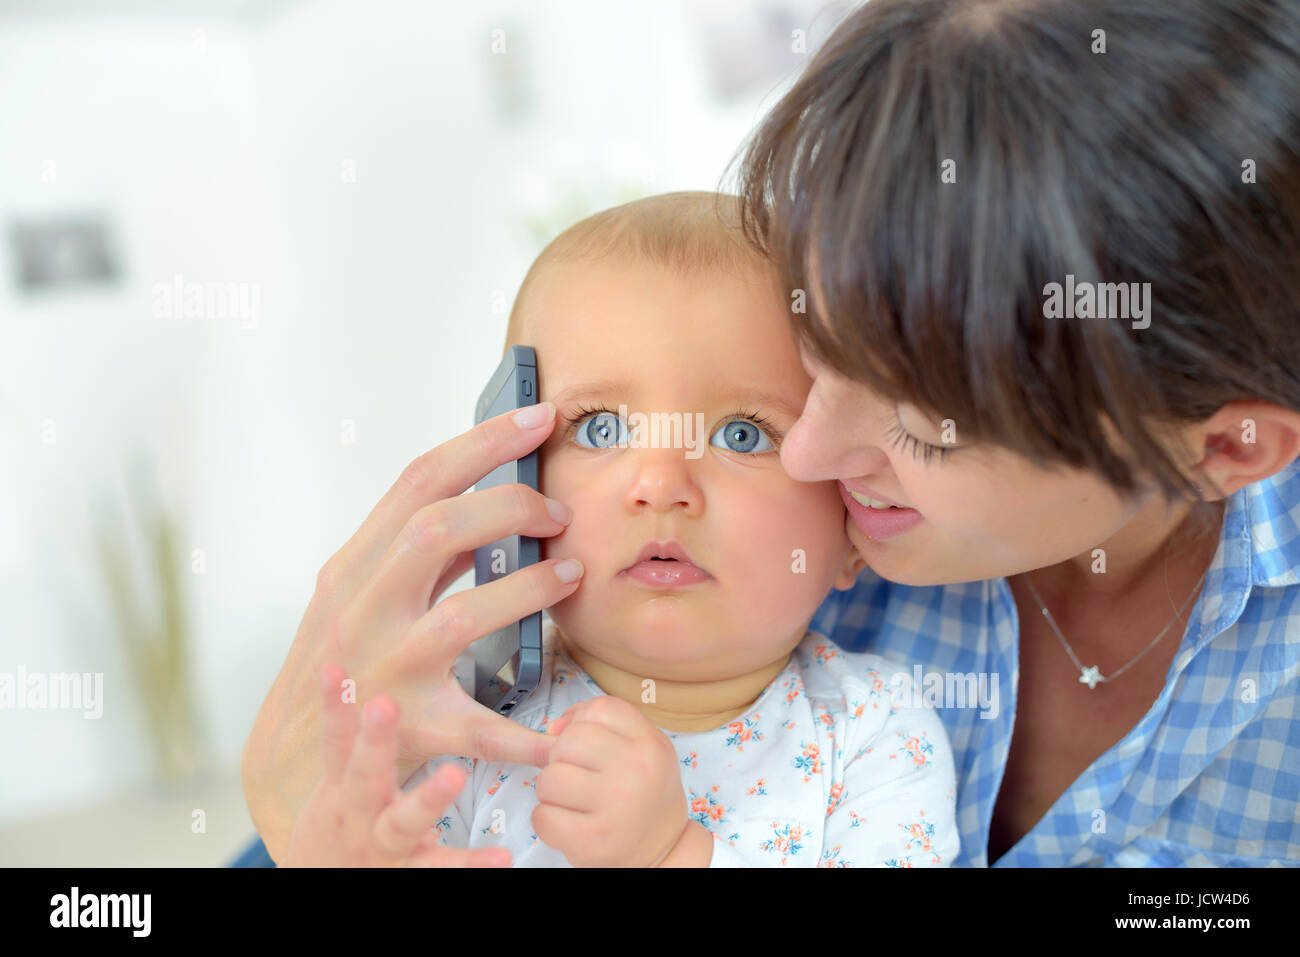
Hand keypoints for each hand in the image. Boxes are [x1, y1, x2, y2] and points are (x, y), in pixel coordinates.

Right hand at [242, 401, 584, 862]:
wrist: (294, 762)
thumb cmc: (341, 664)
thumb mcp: (358, 594)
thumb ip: (416, 551)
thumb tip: (489, 494)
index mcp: (353, 568)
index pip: (419, 481)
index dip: (484, 443)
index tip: (539, 417)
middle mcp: (361, 611)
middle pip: (436, 531)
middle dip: (510, 508)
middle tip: (559, 513)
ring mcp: (383, 670)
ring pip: (462, 617)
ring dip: (529, 590)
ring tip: (570, 576)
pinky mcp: (410, 730)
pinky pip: (479, 728)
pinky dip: (524, 734)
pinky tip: (561, 734)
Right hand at [283, 664, 511, 867]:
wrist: (322, 883)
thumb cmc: (341, 820)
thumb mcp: (337, 777)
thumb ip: (359, 728)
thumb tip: (358, 658)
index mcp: (343, 781)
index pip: (335, 736)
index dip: (332, 703)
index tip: (332, 666)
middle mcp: (359, 809)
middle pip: (363, 770)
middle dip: (374, 739)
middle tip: (383, 704)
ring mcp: (382, 841)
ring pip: (403, 820)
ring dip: (428, 798)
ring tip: (454, 776)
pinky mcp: (407, 869)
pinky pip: (441, 866)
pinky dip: (470, 862)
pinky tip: (501, 855)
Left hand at [532, 696, 689, 866]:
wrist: (666, 851)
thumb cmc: (646, 794)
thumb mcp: (642, 748)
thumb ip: (602, 725)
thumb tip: (553, 727)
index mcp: (650, 745)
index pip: (598, 709)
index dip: (583, 723)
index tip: (590, 747)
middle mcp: (636, 772)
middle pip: (568, 741)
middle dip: (562, 757)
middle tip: (579, 776)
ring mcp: (614, 809)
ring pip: (549, 779)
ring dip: (551, 790)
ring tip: (573, 800)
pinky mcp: (592, 842)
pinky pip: (542, 816)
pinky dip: (547, 820)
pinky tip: (570, 822)